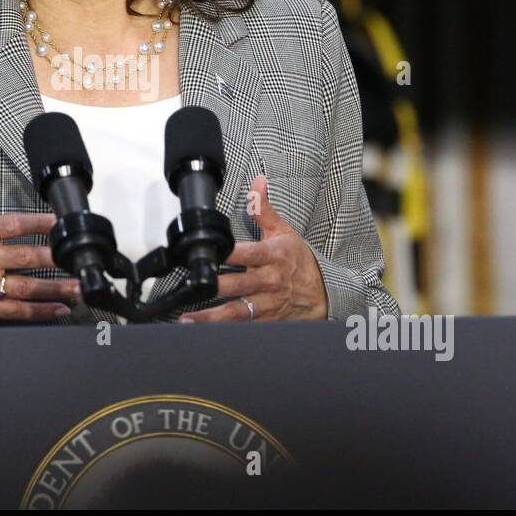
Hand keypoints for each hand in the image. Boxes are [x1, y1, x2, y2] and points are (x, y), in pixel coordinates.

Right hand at [0, 155, 78, 327]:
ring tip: (76, 286)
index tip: (58, 221)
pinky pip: (15, 311)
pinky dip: (39, 311)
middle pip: (23, 257)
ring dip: (54, 288)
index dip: (37, 222)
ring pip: (24, 287)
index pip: (11, 225)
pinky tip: (58, 309)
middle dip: (54, 257)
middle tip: (76, 256)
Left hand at [178, 174, 328, 322]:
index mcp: (272, 256)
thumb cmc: (301, 262)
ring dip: (212, 317)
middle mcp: (268, 282)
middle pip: (237, 285)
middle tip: (191, 287)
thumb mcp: (285, 233)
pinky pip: (244, 327)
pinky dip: (225, 331)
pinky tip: (205, 333)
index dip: (227, 252)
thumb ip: (264, 209)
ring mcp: (267, 304)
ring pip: (237, 312)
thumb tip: (256, 182)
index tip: (208, 251)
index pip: (247, 253)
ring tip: (189, 319)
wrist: (325, 294)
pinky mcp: (266, 321)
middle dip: (214, 286)